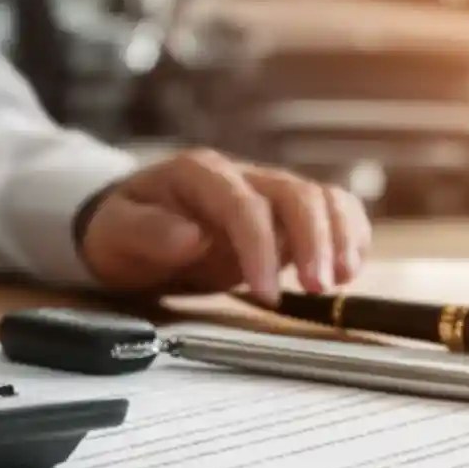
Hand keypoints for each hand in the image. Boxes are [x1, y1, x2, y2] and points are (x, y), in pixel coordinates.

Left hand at [80, 150, 371, 302]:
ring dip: (339, 238)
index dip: (260, 247)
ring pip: (321, 199)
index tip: (266, 293)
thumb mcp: (117, 233)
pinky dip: (348, 235)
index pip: (243, 204)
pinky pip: (330, 212)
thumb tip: (191, 236)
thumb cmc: (123, 230)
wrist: (132, 229)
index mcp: (199, 174)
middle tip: (317, 288)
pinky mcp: (284, 217)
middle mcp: (241, 177)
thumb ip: (148, 232)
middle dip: (313, 241)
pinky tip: (350, 267)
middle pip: (295, 194)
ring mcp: (267, 194)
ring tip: (341, 280)